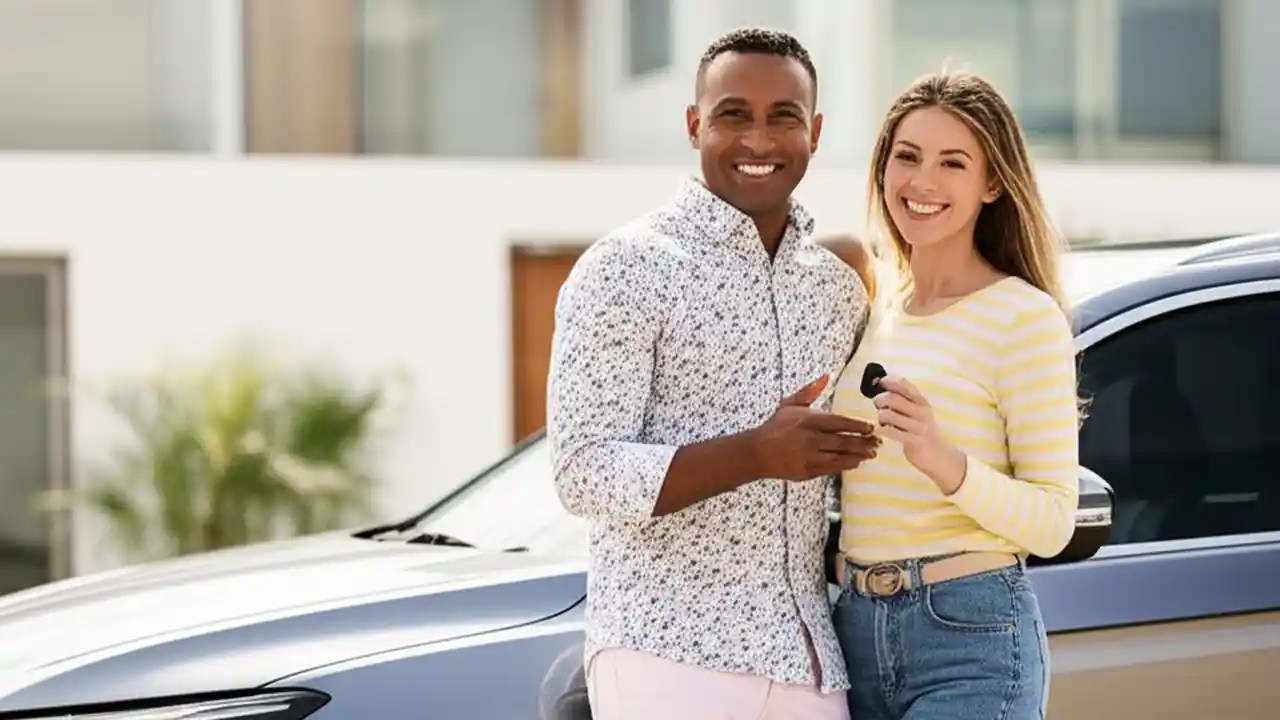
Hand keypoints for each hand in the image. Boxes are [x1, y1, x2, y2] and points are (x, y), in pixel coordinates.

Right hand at [747, 376, 879, 481]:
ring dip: (858, 455)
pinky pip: (832, 468)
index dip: (858, 426)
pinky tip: (855, 462)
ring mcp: (810, 456)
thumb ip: (809, 392)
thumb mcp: (790, 405)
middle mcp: (811, 439)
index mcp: (809, 420)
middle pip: (844, 441)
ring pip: (841, 457)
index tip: (870, 427)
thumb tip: (826, 376)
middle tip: (878, 442)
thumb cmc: (775, 427)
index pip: (839, 423)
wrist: (758, 452)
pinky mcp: (809, 471)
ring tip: (871, 453)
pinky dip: (845, 465)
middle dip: (864, 442)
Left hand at [873, 376, 966, 493]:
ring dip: (881, 416)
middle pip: (894, 398)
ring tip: (882, 421)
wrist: (942, 457)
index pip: (905, 386)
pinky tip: (881, 431)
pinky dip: (882, 429)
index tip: (881, 383)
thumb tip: (883, 388)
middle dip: (880, 400)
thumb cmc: (923, 433)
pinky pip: (892, 432)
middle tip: (878, 405)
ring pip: (890, 414)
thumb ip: (904, 401)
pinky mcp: (915, 441)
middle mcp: (922, 412)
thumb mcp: (918, 413)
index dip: (890, 382)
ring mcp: (919, 427)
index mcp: (922, 402)